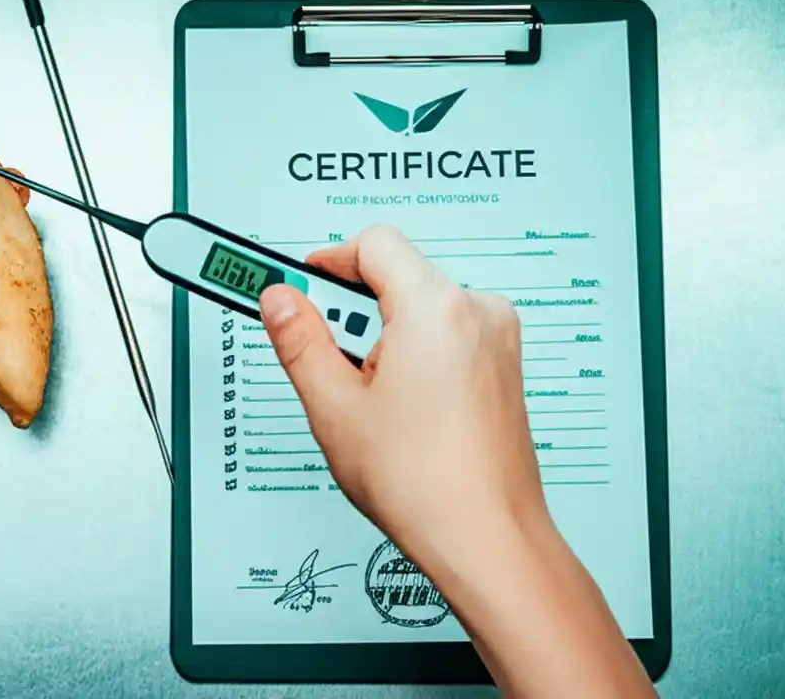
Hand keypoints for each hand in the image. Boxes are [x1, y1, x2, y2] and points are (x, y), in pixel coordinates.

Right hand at [257, 224, 544, 561]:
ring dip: (383, 337)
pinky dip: (415, 355)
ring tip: (366, 399)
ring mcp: (497, 341)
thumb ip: (300, 340)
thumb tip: (280, 300)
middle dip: (352, 312)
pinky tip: (399, 407)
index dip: (327, 263)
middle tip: (325, 360)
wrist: (487, 539)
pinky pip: (447, 337)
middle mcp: (477, 313)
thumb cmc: (423, 484)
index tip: (299, 289)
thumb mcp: (334, 406)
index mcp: (436, 308)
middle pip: (397, 277)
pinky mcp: (503, 368)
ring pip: (421, 310)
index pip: (374, 244)